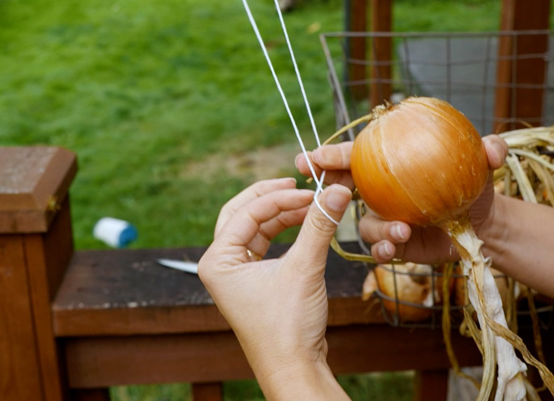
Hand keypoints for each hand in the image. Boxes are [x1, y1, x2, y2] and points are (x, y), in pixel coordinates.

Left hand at [198, 178, 351, 398]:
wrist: (294, 368)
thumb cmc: (287, 327)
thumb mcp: (304, 268)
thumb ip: (319, 225)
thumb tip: (336, 190)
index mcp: (217, 260)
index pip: (246, 212)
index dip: (280, 197)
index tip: (311, 192)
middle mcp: (221, 265)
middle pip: (243, 214)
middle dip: (272, 198)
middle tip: (298, 185)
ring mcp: (237, 274)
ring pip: (256, 228)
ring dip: (282, 215)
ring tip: (311, 205)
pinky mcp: (255, 282)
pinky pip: (266, 245)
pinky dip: (285, 232)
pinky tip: (305, 224)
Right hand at [297, 135, 509, 263]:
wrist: (483, 226)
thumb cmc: (474, 186)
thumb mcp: (482, 165)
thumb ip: (488, 150)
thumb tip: (491, 147)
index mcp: (391, 164)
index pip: (355, 155)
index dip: (331, 155)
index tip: (312, 157)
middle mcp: (381, 192)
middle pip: (342, 188)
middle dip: (324, 188)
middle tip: (322, 191)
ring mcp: (384, 220)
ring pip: (364, 224)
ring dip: (377, 228)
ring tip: (401, 230)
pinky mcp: (394, 246)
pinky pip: (379, 249)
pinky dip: (383, 249)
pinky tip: (395, 249)